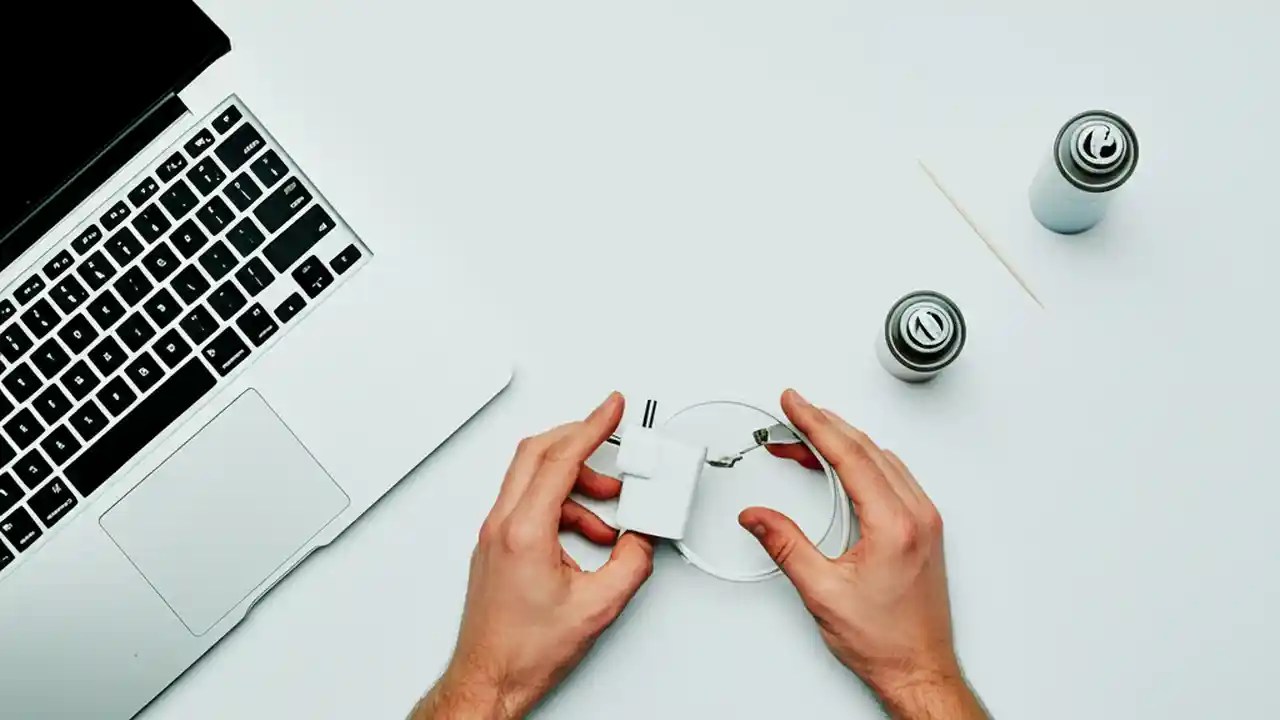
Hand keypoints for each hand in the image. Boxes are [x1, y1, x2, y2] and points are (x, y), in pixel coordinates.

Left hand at [415, 393, 653, 719]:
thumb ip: (630, 565)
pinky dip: (562, 508)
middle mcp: (502, 525)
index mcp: (524, 531)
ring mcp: (494, 534)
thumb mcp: (596, 607)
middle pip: (537, 453)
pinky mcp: (497, 546)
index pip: (560, 458)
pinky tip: (588, 536)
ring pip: (533, 479)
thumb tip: (642, 540)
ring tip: (609, 508)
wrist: (489, 679)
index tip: (611, 406)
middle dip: (579, 440)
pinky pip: (530, 505)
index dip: (591, 426)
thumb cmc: (523, 652)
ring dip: (575, 482)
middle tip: (611, 438)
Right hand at [739, 390, 985, 719]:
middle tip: (791, 415)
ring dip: (845, 443)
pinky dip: (864, 462)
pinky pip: (894, 477)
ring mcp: (925, 522)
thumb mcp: (822, 592)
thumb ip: (785, 545)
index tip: (794, 403)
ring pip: (882, 460)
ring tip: (808, 439)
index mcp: (895, 525)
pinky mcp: (925, 530)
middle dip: (824, 427)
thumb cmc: (885, 641)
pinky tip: (844, 465)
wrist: (919, 670)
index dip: (816, 423)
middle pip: (866, 450)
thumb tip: (757, 516)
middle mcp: (917, 516)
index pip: (850, 455)